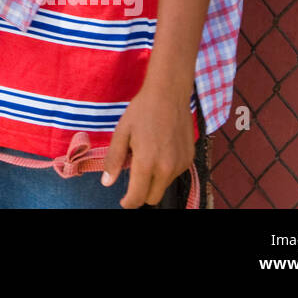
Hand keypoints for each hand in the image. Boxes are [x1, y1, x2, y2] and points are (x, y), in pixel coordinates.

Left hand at [100, 82, 194, 207]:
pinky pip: (174, 173)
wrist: (169, 95)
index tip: (123, 201)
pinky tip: (160, 149)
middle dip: (141, 193)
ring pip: (164, 185)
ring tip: (147, 154)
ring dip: (154, 179)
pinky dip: (165, 169)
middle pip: (153, 197)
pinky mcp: (189, 159)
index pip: (138, 197)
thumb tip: (107, 182)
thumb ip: (115, 160)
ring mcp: (181, 164)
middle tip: (133, 177)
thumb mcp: (121, 133)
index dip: (128, 202)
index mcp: (147, 163)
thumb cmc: (142, 111)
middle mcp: (167, 168)